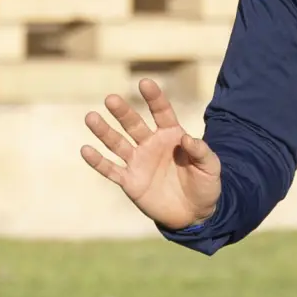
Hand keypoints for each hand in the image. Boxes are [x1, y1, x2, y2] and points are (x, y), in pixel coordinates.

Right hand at [81, 78, 221, 231]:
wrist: (194, 213)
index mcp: (172, 135)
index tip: (144, 83)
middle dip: (123, 112)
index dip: (154, 98)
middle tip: (111, 99)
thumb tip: (186, 138)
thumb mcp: (211, 167)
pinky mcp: (130, 182)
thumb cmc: (205, 185)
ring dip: (104, 131)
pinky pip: (111, 170)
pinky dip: (98, 162)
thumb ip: (201, 151)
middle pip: (134, 124)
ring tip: (90, 117)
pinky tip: (85, 150)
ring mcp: (138, 162)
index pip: (161, 112)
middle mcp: (151, 144)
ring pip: (117, 143)